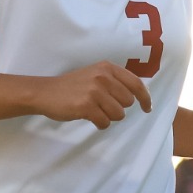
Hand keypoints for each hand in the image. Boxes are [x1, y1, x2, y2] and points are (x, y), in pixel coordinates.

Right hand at [36, 61, 152, 128]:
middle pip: (128, 102)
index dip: (145, 98)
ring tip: (95, 111)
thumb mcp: (95, 74)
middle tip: (103, 107)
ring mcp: (94, 91)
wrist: (45, 92)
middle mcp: (103, 77)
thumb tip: (137, 95)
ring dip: (108, 117)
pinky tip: (89, 118)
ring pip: (118, 114)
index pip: (136, 83)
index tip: (147, 108)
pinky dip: (99, 124)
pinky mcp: (86, 106)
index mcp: (107, 68)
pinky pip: (104, 122)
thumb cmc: (72, 86)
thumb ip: (114, 81)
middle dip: (118, 108)